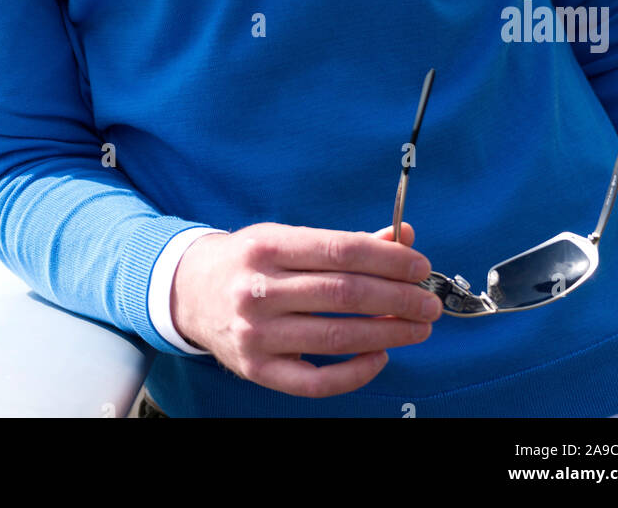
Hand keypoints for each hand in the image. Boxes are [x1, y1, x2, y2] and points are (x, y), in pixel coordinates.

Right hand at [169, 220, 441, 397]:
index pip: (339, 251)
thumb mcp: (288, 238)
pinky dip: (355, 373)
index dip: (387, 259)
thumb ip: (345, 242)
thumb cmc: (250, 260)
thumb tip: (403, 237)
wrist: (189, 291)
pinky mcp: (256, 370)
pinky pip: (315, 380)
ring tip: (418, 328)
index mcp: (268, 246)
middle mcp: (257, 289)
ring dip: (387, 334)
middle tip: (429, 302)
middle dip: (397, 299)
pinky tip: (380, 357)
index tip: (420, 266)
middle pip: (342, 294)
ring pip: (335, 337)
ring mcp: (255, 333)